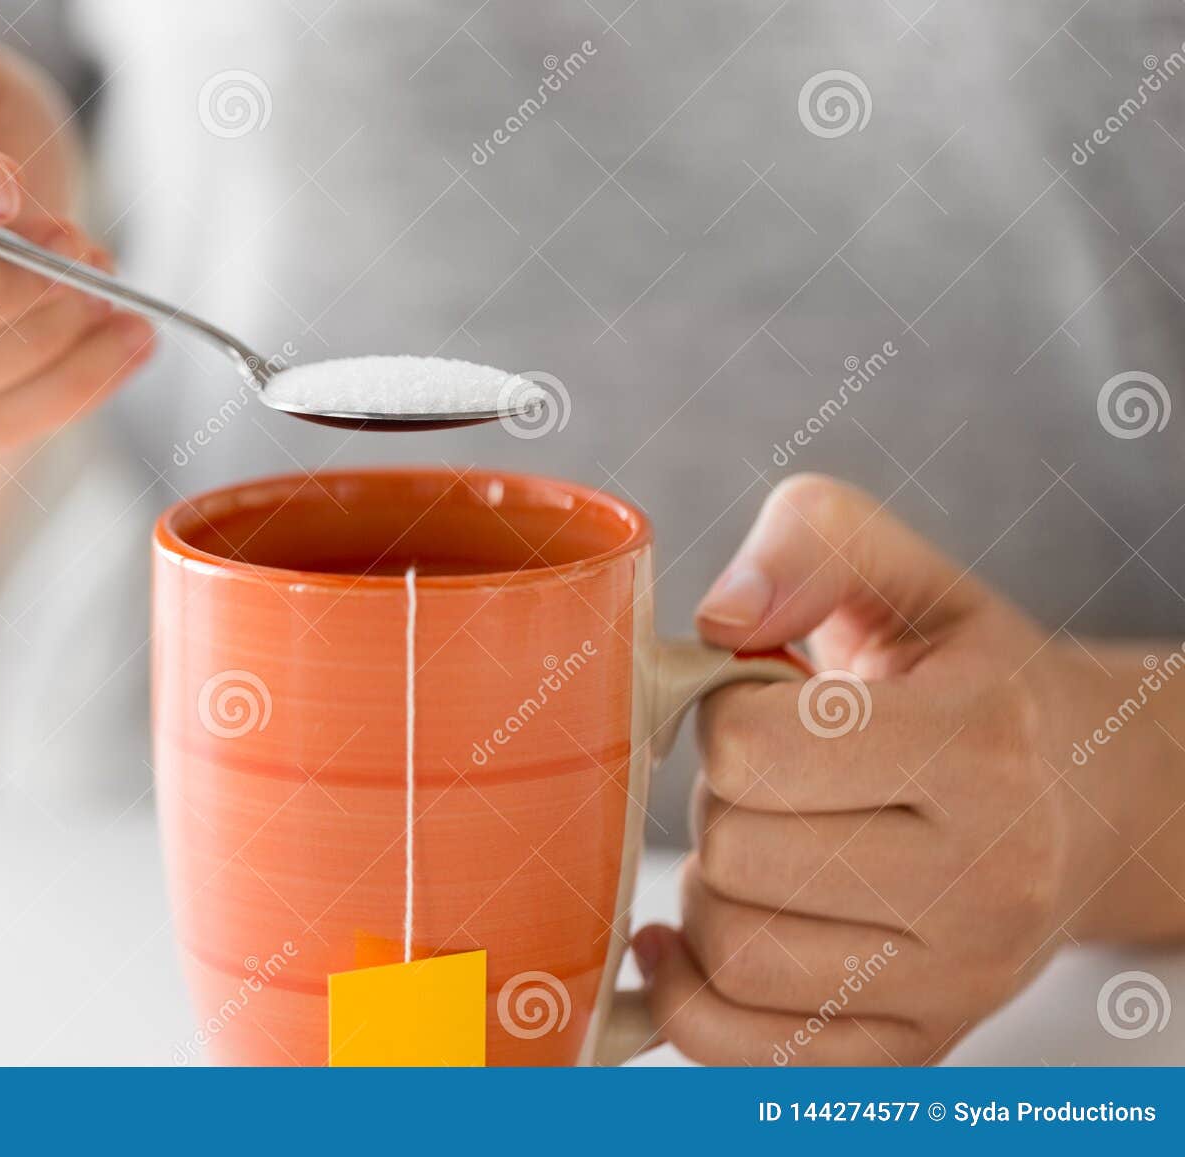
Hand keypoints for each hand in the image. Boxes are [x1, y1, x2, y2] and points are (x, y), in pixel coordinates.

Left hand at [632, 474, 1168, 1064]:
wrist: (1086, 798)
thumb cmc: (969, 681)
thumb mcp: (907, 577)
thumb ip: (810, 544)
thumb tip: (717, 618)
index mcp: (979, 747)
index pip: (754, 750)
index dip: (722, 715)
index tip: (757, 707)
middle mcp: (985, 879)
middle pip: (737, 857)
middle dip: (719, 804)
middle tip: (763, 781)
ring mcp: (956, 978)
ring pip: (735, 955)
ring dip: (708, 892)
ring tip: (756, 848)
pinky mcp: (919, 1044)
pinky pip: (748, 1051)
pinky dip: (688, 998)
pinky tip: (686, 943)